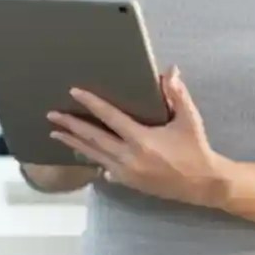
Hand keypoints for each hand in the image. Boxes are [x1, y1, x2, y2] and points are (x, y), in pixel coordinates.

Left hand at [46, 66, 222, 206]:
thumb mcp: (189, 119)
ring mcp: (126, 172)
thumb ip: (177, 94)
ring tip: (55, 132)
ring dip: (73, 143)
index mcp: (141, 139)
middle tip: (52, 115)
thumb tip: (169, 70)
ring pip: (94, 155)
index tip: (74, 92)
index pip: (110, 117)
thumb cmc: (195, 148)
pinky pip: (103, 168)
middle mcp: (129, 157)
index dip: (91, 103)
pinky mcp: (128, 183)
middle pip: (93, 138)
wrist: (203, 184)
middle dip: (71, 126)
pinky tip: (79, 153)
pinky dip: (90, 159)